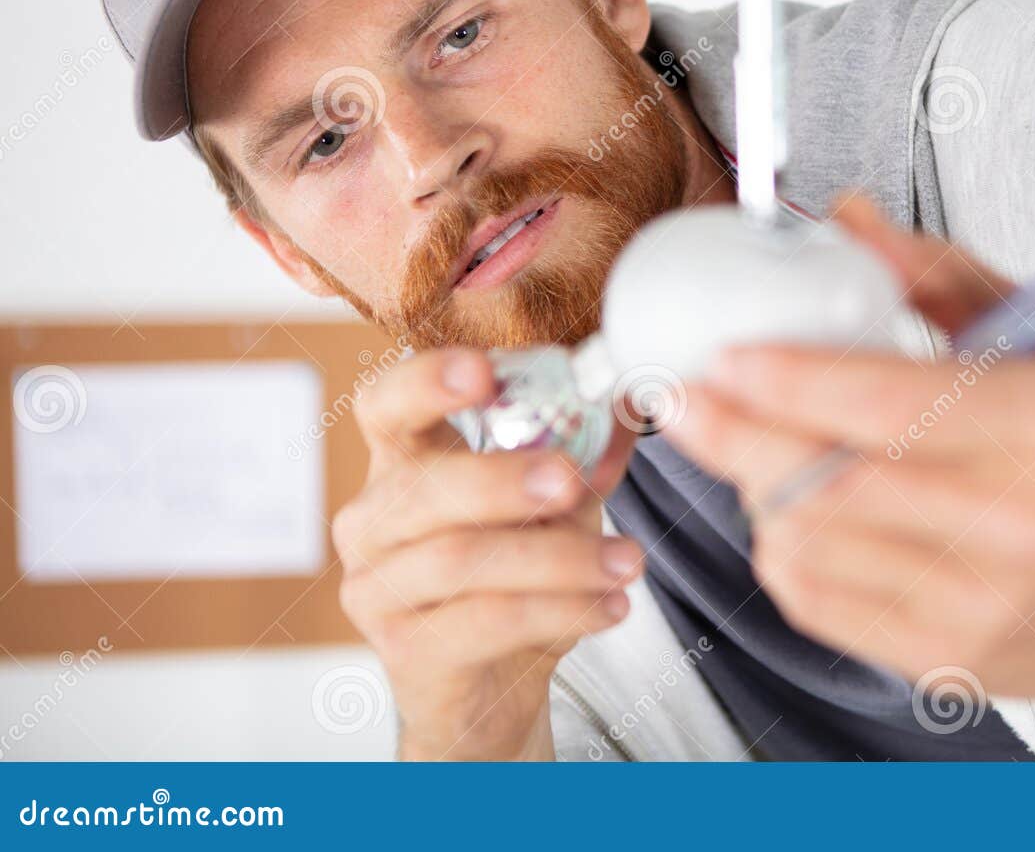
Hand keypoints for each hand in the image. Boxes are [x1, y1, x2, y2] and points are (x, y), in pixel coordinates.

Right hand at [333, 349, 642, 760]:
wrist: (491, 693)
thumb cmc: (514, 581)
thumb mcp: (557, 506)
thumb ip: (584, 455)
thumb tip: (630, 405)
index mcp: (402, 464)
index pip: (386, 405)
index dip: (424, 382)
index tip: (483, 373)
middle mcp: (373, 521)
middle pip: (427, 487)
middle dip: (506, 479)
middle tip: (573, 482)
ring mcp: (377, 589)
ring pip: (463, 558)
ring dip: (559, 557)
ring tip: (626, 561)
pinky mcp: (405, 651)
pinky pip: (485, 621)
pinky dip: (559, 610)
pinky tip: (609, 607)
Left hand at [666, 196, 1034, 698]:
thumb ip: (939, 271)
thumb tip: (842, 223)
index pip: (893, 405)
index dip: (790, 380)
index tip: (723, 356)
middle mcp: (1021, 525)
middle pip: (832, 483)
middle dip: (732, 436)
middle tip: (679, 397)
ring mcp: (985, 607)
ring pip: (813, 546)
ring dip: (755, 489)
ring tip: (753, 448)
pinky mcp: (953, 663)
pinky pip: (821, 605)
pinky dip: (782, 550)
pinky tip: (792, 511)